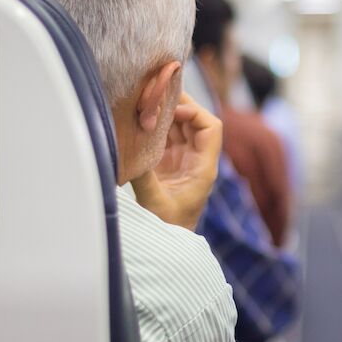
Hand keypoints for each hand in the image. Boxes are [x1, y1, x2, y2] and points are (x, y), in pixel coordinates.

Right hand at [131, 93, 221, 229]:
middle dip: (178, 105)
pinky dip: (155, 126)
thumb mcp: (155, 203)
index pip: (211, 128)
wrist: (165, 246)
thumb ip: (144, 177)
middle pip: (195, 122)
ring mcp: (182, 161)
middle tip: (155, 95)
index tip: (172, 111)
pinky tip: (140, 118)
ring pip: (179, 127)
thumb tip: (129, 150)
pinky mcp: (167, 164)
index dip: (195, 113)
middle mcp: (196, 160)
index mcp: (203, 168)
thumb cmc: (166, 230)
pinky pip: (165, 137)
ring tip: (145, 102)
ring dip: (165, 114)